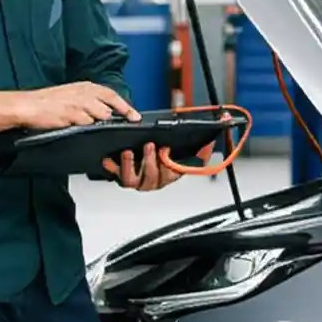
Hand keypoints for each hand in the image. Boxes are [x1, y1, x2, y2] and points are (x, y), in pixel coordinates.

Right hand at [11, 81, 140, 129]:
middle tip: (132, 121)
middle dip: (123, 112)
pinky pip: (87, 123)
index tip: (134, 115)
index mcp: (83, 86)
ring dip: (101, 121)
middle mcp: (83, 92)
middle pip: (111, 102)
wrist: (26, 106)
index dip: (124, 105)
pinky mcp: (71, 114)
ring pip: (101, 114)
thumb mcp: (69, 95)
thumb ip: (87, 101)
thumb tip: (104, 112)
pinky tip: (80, 128)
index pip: (111, 94)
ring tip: (94, 126)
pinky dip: (87, 127)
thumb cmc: (45, 103)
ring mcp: (77, 103)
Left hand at [102, 114, 227, 191]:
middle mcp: (153, 181)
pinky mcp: (122, 175)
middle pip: (152, 177)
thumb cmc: (165, 153)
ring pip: (132, 179)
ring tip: (128, 152)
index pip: (172, 174)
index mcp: (169, 175)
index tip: (166, 151)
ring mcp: (136, 180)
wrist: (143, 152)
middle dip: (150, 161)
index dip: (169, 165)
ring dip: (130, 165)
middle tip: (149, 145)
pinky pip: (115, 175)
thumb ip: (200, 149)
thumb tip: (213, 140)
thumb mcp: (183, 150)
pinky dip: (111, 167)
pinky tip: (108, 159)